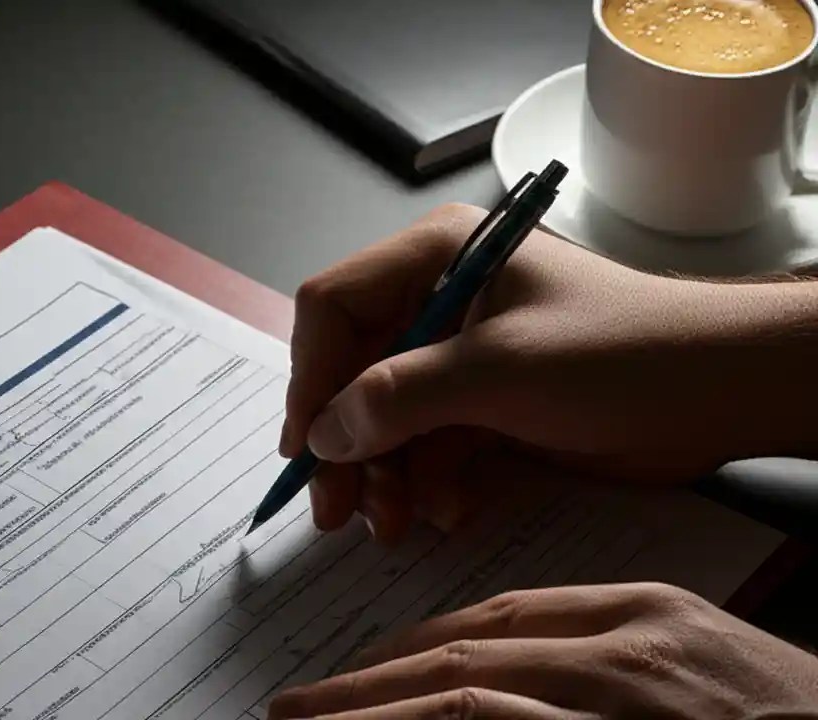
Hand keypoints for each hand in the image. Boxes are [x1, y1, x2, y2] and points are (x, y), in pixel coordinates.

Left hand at [267, 582, 817, 718]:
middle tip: (293, 708)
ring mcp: (624, 710)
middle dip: (364, 687)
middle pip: (460, 660)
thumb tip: (483, 678)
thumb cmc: (779, 715)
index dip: (406, 646)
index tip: (353, 669)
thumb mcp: (688, 662)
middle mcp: (625, 656)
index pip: (492, 619)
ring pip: (466, 707)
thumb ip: (595, 657)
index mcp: (639, 613)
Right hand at [282, 203, 817, 542]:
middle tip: (334, 514)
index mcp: (434, 257)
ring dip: (385, 475)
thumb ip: (399, 398)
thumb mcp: (499, 371)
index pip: (334, 309)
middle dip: (346, 444)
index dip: (310, 379)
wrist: (723, 391)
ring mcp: (461, 355)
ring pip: (387, 417)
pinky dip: (428, 482)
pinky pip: (429, 443)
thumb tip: (320, 436)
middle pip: (354, 371)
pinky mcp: (486, 403)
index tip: (304, 449)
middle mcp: (437, 298)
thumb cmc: (616, 354)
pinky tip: (445, 514)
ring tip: (392, 527)